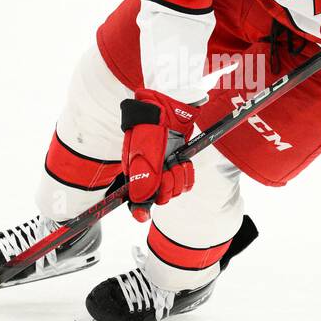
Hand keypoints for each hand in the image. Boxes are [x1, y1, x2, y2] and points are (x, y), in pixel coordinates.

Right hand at [120, 88, 198, 220]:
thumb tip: (140, 204)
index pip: (135, 199)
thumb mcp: (144, 151)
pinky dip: (186, 173)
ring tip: (175, 161)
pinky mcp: (177, 164)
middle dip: (166, 187)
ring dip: (177, 178)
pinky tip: (182, 161)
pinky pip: (185, 181)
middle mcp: (148, 174)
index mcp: (133, 172)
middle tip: (166, 170)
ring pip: (174, 191)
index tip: (143, 214)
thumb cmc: (150, 125)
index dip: (139, 209)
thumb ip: (143, 178)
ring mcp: (163, 169)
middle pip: (159, 198)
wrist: (168, 106)